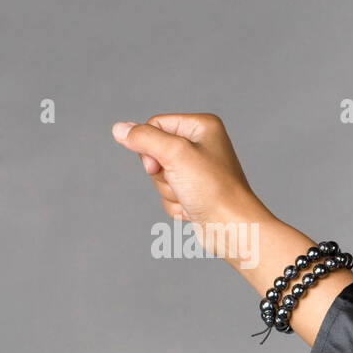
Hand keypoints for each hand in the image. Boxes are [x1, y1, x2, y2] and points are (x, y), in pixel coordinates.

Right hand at [110, 113, 271, 259]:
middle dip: (161, 173)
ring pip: (159, 176)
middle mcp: (202, 145)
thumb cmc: (213, 190)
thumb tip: (119, 129)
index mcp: (202, 126)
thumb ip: (143, 138)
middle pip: (154, 152)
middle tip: (182, 182)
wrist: (233, 229)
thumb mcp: (175, 154)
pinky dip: (175, 205)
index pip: (154, 124)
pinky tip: (193, 210)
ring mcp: (198, 171)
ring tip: (191, 198)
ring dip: (168, 192)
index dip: (150, 146)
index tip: (162, 164)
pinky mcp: (195, 192)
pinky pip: (168, 194)